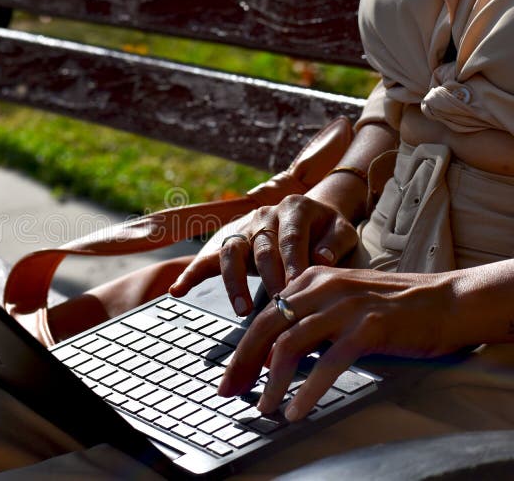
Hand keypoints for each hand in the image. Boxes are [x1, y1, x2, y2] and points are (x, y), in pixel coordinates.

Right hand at [169, 195, 357, 314]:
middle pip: (261, 248)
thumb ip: (336, 244)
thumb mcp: (342, 231)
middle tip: (277, 307)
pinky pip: (206, 258)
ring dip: (234, 282)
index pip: (290, 239)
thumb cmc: (327, 230)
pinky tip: (177, 291)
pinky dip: (190, 274)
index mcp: (294, 209)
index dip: (292, 265)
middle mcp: (264, 215)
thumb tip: (322, 260)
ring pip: (231, 252)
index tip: (295, 290)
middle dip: (268, 279)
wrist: (312, 214)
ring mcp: (243, 228)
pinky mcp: (228, 242)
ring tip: (242, 310)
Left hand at [218, 266, 461, 420]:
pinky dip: (307, 390)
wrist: (448, 301)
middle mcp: (322, 287)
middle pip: (267, 327)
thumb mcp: (342, 306)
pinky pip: (327, 364)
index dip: (243, 349)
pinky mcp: (368, 328)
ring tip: (264, 406)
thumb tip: (272, 358)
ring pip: (290, 345)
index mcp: (312, 279)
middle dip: (243, 363)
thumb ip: (308, 324)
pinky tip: (297, 409)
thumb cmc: (394, 309)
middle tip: (230, 390)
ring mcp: (345, 306)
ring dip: (272, 382)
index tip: (232, 376)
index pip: (264, 315)